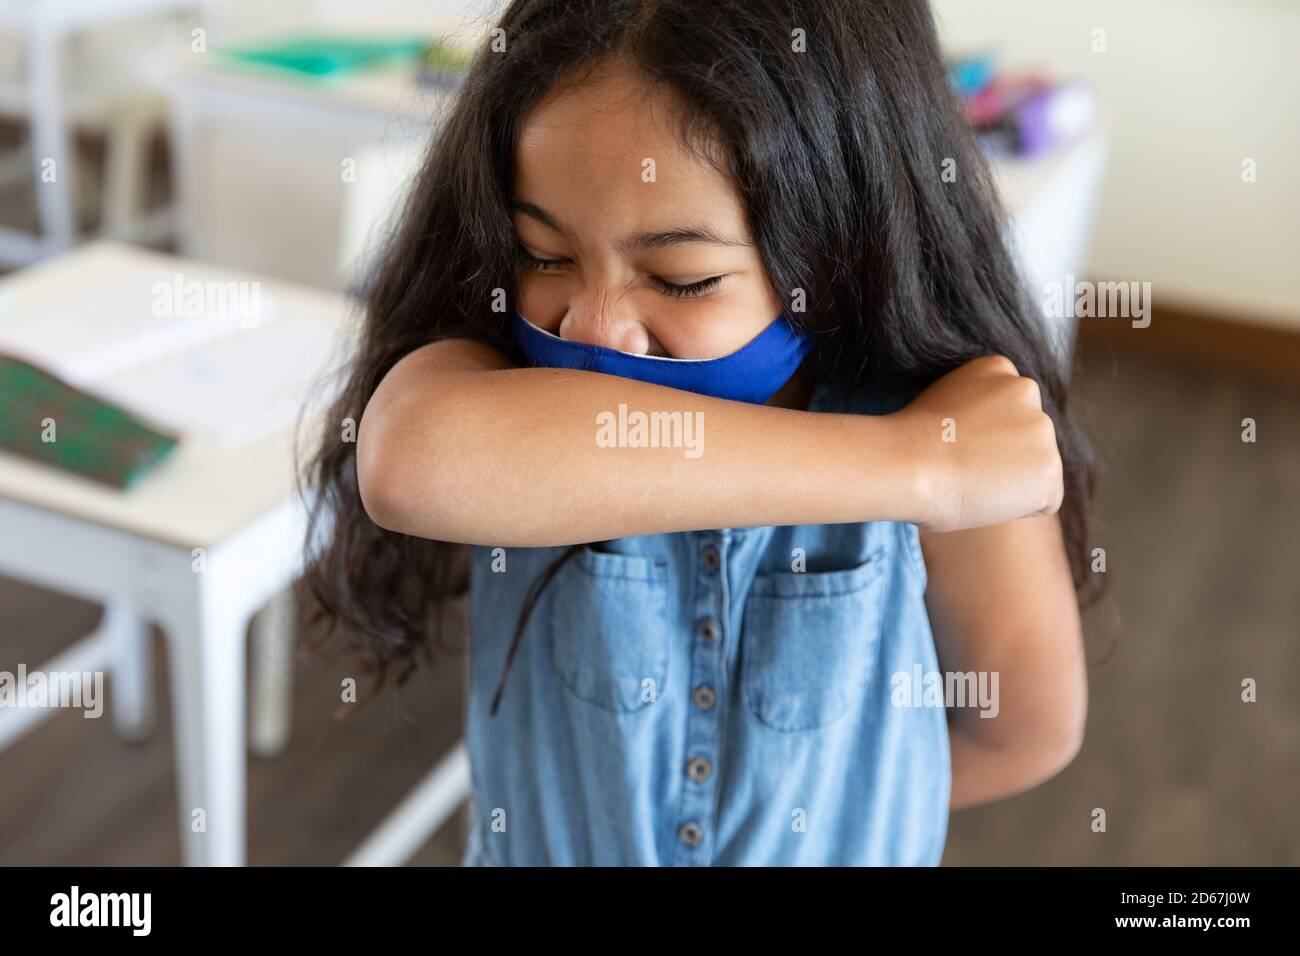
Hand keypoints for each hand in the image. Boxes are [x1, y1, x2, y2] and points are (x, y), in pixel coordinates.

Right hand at [892, 355, 1063, 531]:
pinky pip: (1045, 499)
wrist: (908, 463)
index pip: (1007, 412)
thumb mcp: (944, 403)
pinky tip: (988, 496)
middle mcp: (1026, 389)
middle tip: (962, 466)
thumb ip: (975, 410)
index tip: (954, 444)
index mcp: (998, 369)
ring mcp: (1042, 428)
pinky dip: (1021, 507)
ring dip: (1011, 481)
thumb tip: (986, 436)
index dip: (981, 439)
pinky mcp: (1050, 467)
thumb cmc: (910, 443)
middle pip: (1026, 439)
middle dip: (1002, 457)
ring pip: (1036, 469)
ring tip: (972, 480)